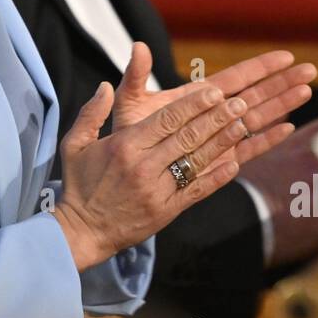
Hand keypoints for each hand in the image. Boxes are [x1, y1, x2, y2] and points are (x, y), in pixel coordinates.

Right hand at [52, 79, 254, 270]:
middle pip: (187, 137)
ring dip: (222, 142)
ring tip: (243, 125)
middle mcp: (144, 166)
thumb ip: (92, 113)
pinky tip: (235, 163)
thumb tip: (106, 85)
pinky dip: (217, 178)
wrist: (82, 231)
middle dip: (216, 118)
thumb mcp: (74, 144)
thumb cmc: (80, 185)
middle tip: (239, 102)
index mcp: (124, 146)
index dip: (193, 105)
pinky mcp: (166, 211)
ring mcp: (157, 190)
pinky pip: (197, 191)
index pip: (166, 119)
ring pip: (196, 161)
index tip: (214, 92)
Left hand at [113, 42, 317, 164]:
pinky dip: (267, 140)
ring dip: (282, 105)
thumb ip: (136, 76)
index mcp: (196, 96)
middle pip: (255, 95)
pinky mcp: (220, 160)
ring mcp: (219, 137)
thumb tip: (138, 46)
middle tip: (311, 70)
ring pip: (257, 118)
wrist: (124, 170)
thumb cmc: (126, 133)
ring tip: (307, 92)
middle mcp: (214, 114)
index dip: (261, 67)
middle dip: (282, 83)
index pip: (236, 77)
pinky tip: (288, 129)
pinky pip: (247, 149)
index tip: (286, 56)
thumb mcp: (129, 103)